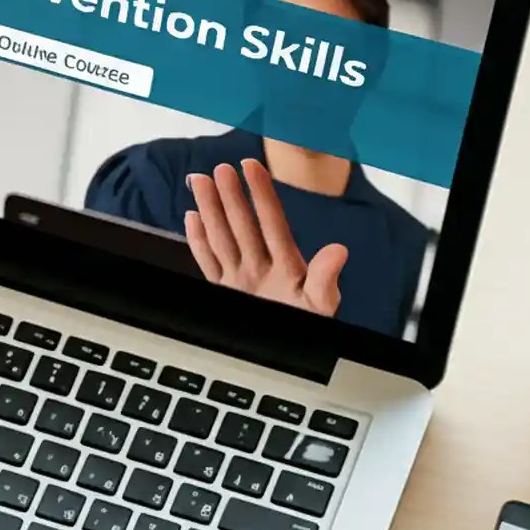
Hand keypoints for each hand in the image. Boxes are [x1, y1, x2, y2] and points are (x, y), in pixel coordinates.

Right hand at [184, 159, 348, 317]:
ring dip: (210, 209)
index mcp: (284, 268)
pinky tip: (192, 219)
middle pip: (241, 225)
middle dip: (230, 196)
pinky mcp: (224, 293)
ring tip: (199, 181)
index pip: (271, 222)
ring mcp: (240, 280)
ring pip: (221, 237)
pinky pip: (208, 263)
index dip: (262, 193)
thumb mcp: (321, 307)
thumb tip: (338, 251)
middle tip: (220, 169)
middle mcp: (259, 269)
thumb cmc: (307, 331)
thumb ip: (325, 279)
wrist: (286, 363)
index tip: (252, 166)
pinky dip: (198, 242)